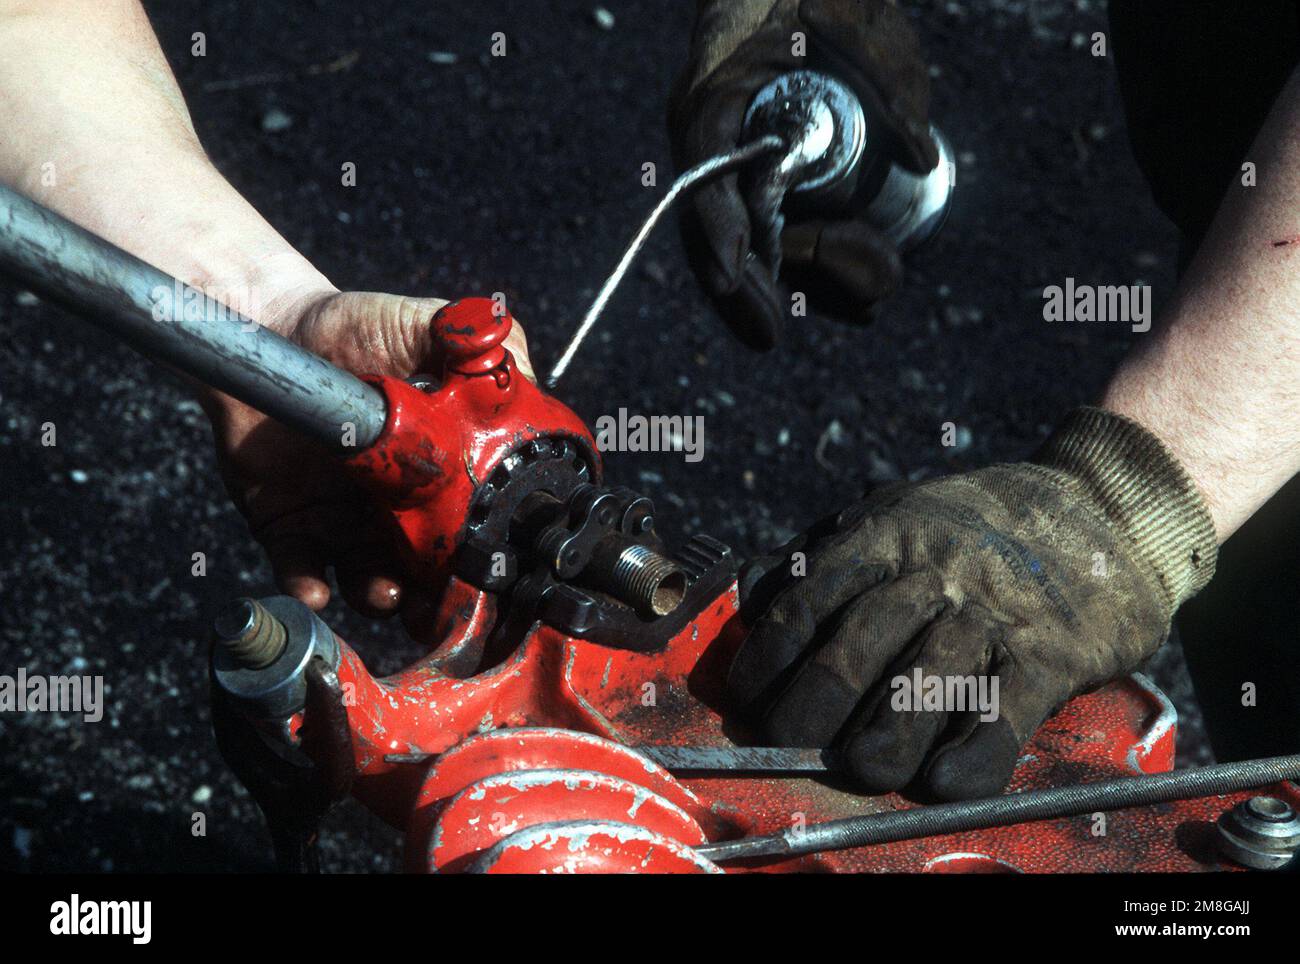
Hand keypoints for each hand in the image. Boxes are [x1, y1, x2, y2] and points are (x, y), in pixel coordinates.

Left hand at [202, 290, 534, 630]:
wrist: (267, 325)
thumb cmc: (352, 324)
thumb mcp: (422, 323)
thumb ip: (471, 340)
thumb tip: (522, 374)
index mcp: (438, 469)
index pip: (471, 521)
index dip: (481, 550)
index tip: (490, 568)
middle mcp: (397, 503)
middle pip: (428, 567)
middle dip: (437, 594)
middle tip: (440, 598)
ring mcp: (343, 520)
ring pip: (369, 582)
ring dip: (379, 596)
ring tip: (384, 590)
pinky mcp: (288, 526)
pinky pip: (299, 572)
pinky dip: (307, 588)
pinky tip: (314, 588)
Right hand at [669, 0, 936, 347]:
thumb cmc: (820, 0)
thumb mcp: (858, 19)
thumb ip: (891, 74)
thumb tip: (923, 156)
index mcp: (715, 96)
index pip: (703, 171)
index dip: (717, 225)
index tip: (736, 273)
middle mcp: (708, 140)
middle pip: (706, 225)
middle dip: (735, 286)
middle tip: (767, 336)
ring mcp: (725, 164)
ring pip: (724, 241)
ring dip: (753, 291)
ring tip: (777, 333)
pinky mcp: (749, 180)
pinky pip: (751, 235)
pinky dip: (777, 272)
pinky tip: (807, 303)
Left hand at [728, 408, 1216, 798]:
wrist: (1102, 507)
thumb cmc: (976, 523)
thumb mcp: (895, 510)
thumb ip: (823, 549)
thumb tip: (751, 588)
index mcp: (883, 535)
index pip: (805, 602)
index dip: (768, 660)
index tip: (747, 701)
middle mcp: (932, 570)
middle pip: (854, 648)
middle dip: (810, 709)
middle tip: (789, 748)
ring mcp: (992, 611)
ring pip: (924, 682)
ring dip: (883, 736)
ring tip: (858, 768)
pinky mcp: (1051, 652)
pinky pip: (1005, 712)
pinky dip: (974, 754)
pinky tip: (944, 780)